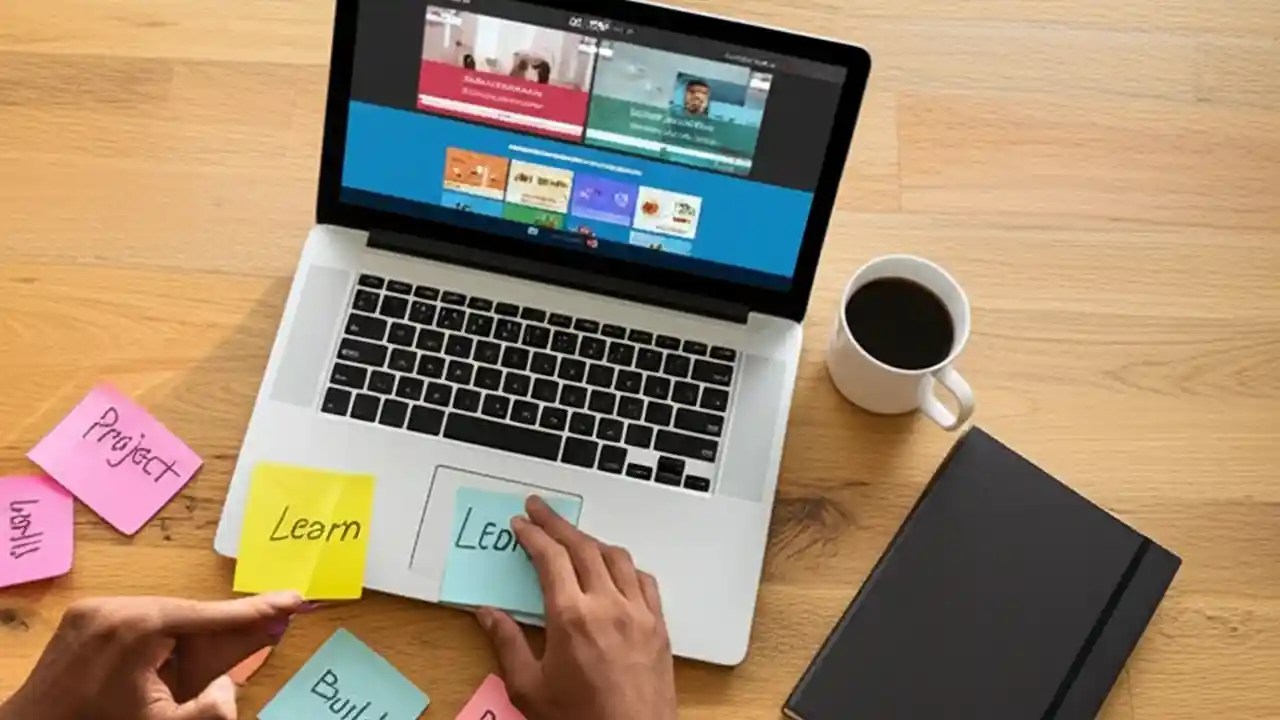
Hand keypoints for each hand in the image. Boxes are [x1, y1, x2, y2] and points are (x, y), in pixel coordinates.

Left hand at [0, 592, 301, 719]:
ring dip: (183, 643)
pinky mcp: (80, 619)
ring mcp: (93, 611)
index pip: (210, 616)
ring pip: (162, 618)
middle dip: (215, 636)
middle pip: (186, 617)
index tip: (294, 598)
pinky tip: (159, 670)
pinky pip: (135, 622)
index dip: (256, 611)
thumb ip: (211, 710)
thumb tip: (231, 684)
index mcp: (138, 629)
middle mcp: (113, 608)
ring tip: (180, 679)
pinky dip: (157, 642)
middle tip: (258, 633)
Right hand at [476, 496, 676, 719]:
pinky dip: (625, 565)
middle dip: (557, 523)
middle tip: (539, 508)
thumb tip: (487, 614)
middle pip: (582, 547)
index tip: (521, 523)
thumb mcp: (529, 688)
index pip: (550, 558)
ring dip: (591, 540)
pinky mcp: (659, 626)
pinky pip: (644, 580)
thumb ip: (507, 644)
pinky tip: (615, 568)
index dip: (533, 535)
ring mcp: (638, 613)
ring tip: (572, 535)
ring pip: (616, 557)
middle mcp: (608, 605)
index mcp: (572, 617)